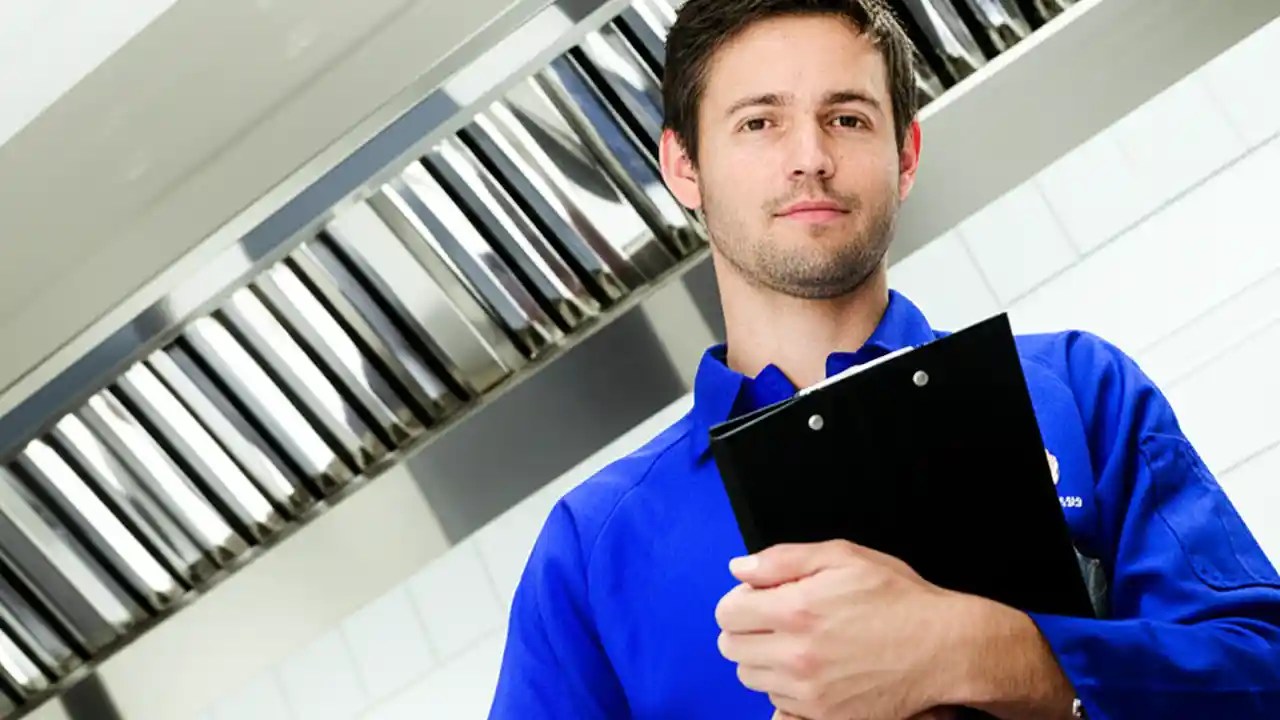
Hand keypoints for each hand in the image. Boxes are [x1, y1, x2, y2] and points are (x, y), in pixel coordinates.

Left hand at [717, 540, 968, 719]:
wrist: (944, 648)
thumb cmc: (899, 599)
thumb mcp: (843, 557)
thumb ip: (782, 560)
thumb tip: (739, 569)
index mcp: (796, 610)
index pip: (727, 612)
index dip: (741, 599)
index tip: (760, 597)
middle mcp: (796, 654)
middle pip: (732, 647)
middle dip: (748, 629)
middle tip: (778, 619)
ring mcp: (808, 691)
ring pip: (752, 677)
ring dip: (764, 658)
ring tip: (799, 643)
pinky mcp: (823, 716)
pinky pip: (777, 703)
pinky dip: (786, 686)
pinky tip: (812, 669)